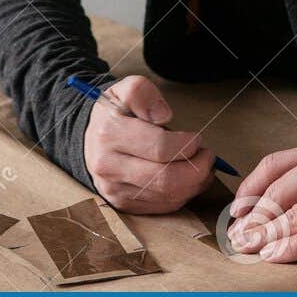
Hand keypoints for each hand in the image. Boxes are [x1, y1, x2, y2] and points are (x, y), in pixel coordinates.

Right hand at [83, 75, 215, 213]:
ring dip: (195, 184)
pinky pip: (162, 207)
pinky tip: (189, 180)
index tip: (197, 138)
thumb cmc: (115, 114)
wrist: (89, 140)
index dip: (187, 145)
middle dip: (197, 169)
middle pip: (165, 178)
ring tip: (203, 167)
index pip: (159, 147)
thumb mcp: (123, 90)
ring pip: (167, 196)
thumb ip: (141, 92)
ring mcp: (115, 189)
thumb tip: (163, 116)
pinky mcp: (124, 204)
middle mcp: (109, 166)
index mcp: (109, 134)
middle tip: (208, 156)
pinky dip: (183, 195)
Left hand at [227, 137, 296, 261]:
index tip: (238, 209)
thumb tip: (283, 201)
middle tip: (236, 236)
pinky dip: (287, 249)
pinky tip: (274, 256)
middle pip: (274, 195)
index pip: (272, 166)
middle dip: (251, 220)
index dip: (249, 190)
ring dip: (262, 238)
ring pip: (287, 219)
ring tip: (247, 249)